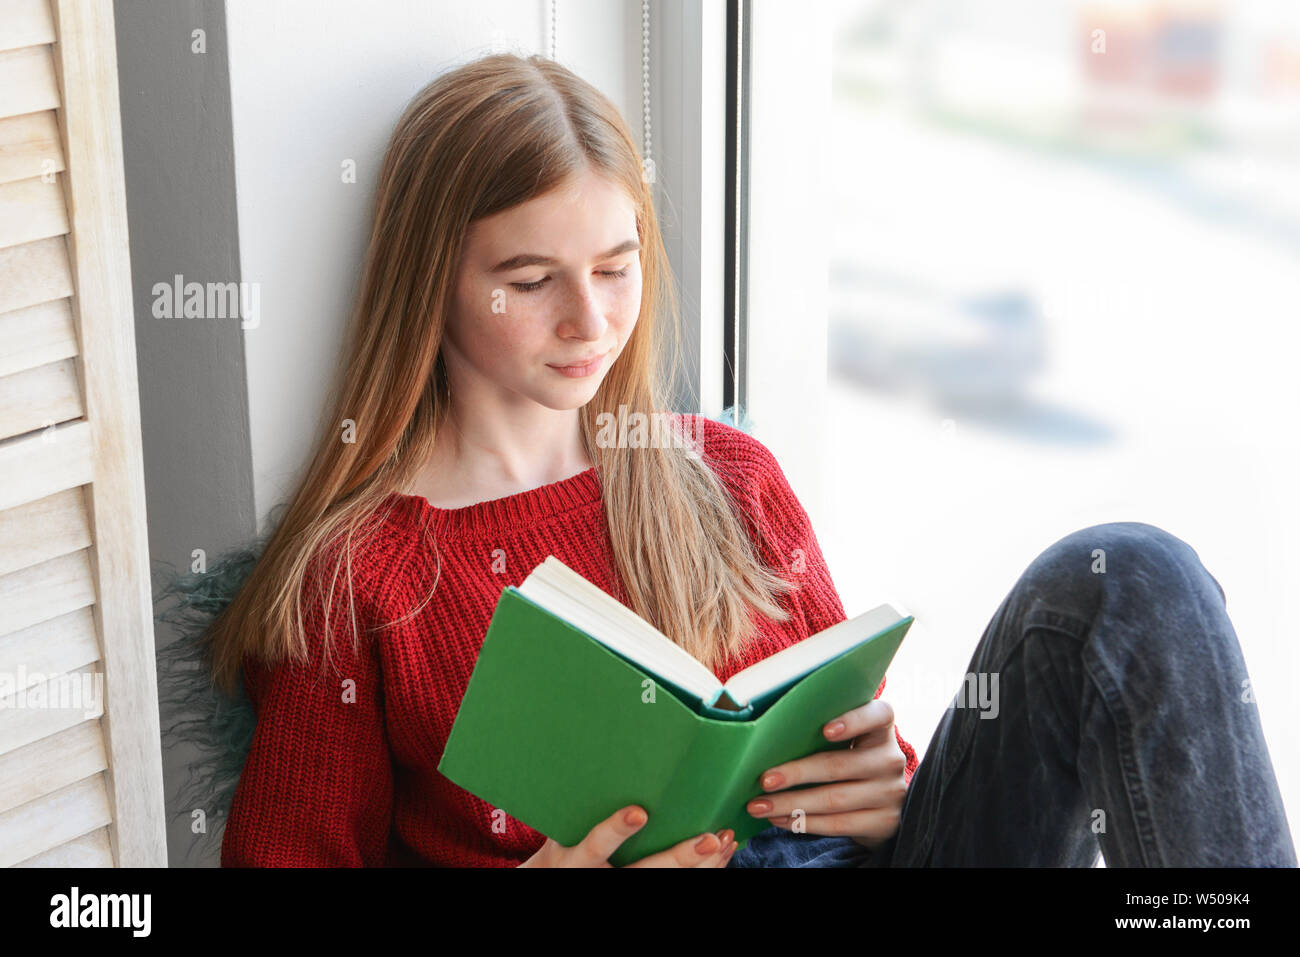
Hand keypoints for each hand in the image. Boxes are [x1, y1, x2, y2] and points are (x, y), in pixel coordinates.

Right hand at [519, 805, 737, 866]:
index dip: (616, 830)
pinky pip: (677, 884)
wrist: (556, 879)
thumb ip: (585, 801)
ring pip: (666, 882)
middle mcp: (602, 877)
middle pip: (644, 872)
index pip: (596, 846)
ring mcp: (622, 883)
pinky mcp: (643, 884)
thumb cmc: (563, 843)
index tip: (639, 812)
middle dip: (680, 858)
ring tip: (723, 838)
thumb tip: (611, 750)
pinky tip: (722, 853)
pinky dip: (704, 869)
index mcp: (577, 860)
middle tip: (708, 838)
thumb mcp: (562, 825)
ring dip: (702, 864)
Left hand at [745, 699, 907, 849]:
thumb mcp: (845, 739)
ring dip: (791, 803)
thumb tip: (767, 735)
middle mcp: (890, 758)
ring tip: (760, 806)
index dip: (853, 721)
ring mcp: (890, 792)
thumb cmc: (847, 756)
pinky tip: (779, 819)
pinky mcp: (884, 822)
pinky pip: (838, 824)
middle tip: (764, 780)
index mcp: (881, 727)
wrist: (879, 802)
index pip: (879, 715)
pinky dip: (803, 823)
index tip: (824, 730)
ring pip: (834, 799)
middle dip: (797, 773)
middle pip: (840, 765)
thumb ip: (820, 730)